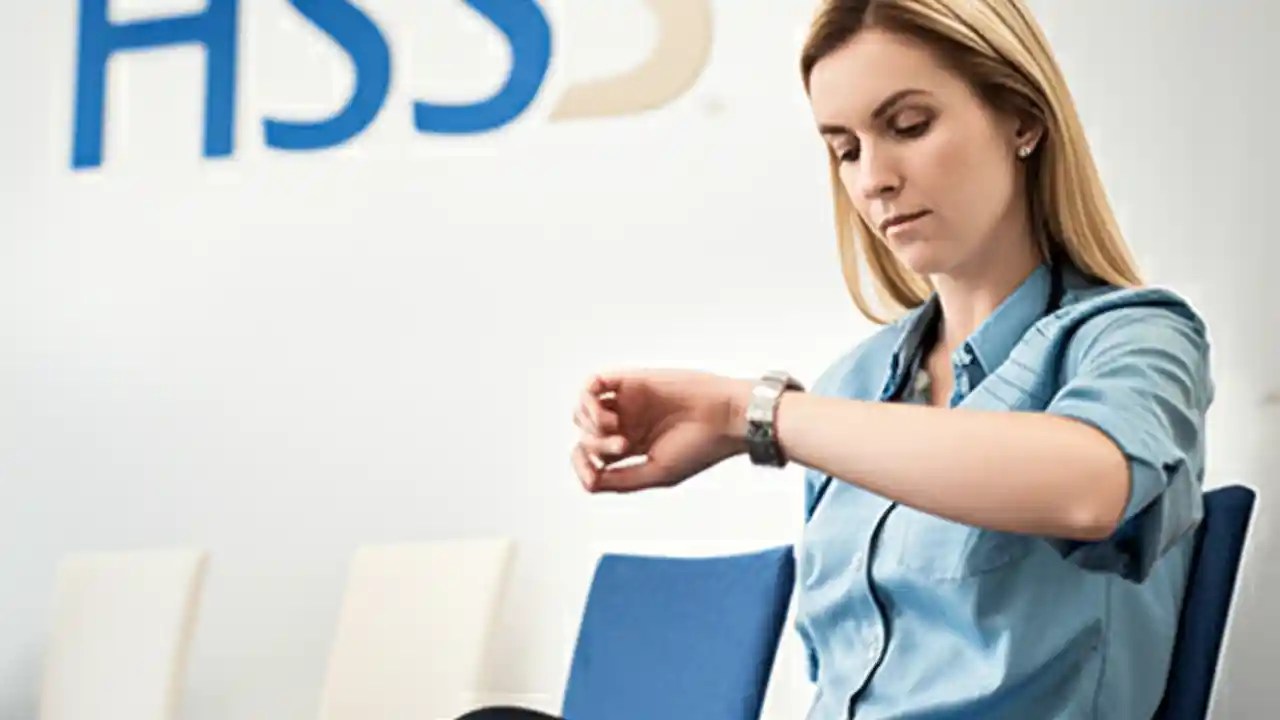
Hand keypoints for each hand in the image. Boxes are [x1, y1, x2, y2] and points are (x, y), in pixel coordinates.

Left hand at [570, 369, 751, 492]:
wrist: (724, 415)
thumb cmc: (700, 447)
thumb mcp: (658, 474)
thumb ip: (622, 481)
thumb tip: (589, 481)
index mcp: (634, 448)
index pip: (591, 458)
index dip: (583, 467)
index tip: (595, 473)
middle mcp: (627, 424)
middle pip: (585, 436)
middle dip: (595, 445)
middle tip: (624, 445)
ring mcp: (627, 402)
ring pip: (582, 411)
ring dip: (591, 423)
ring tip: (616, 427)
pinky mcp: (631, 380)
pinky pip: (593, 383)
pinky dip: (589, 398)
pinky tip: (608, 412)